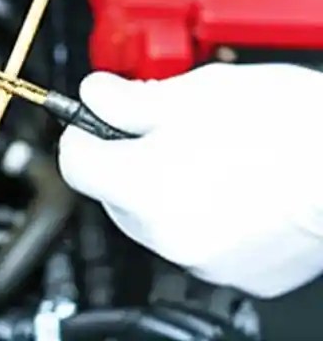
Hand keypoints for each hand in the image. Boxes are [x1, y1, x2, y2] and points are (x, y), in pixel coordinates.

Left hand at [59, 64, 322, 297]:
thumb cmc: (290, 127)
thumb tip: (97, 95)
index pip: (75, 162)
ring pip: (157, 219)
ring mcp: (205, 258)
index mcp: (140, 185)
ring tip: (212, 154)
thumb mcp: (194, 91)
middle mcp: (165, 233)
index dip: (84, 131)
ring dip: (168, 188)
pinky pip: (202, 242)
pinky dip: (208, 217)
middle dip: (129, 159)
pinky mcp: (242, 273)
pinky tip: (238, 185)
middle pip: (114, 193)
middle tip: (164, 128)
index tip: (96, 117)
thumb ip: (130, 99)